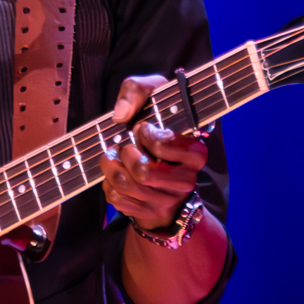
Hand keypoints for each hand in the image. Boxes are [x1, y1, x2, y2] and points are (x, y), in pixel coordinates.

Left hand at [99, 75, 206, 231]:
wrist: (156, 157)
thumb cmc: (155, 122)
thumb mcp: (152, 95)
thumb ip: (136, 90)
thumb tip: (121, 114)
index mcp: (195, 153)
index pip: (162, 145)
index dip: (145, 133)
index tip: (142, 128)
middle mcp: (186, 181)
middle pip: (143, 172)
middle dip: (126, 152)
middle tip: (128, 145)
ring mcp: (167, 201)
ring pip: (125, 185)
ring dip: (111, 166)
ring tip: (115, 156)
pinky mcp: (148, 213)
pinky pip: (116, 199)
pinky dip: (108, 183)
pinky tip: (117, 173)